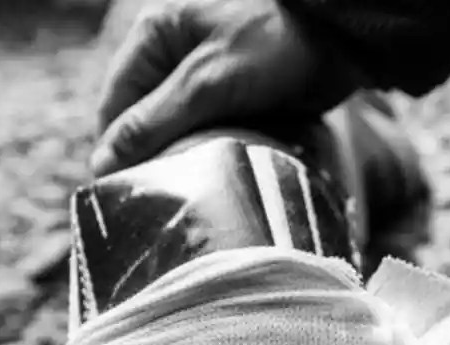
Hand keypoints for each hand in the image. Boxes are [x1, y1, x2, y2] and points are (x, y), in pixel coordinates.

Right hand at [92, 0, 363, 176]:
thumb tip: (102, 163)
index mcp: (156, 34)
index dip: (114, 150)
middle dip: (151, 157)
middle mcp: (175, 51)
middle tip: (156, 204)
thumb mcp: (207, 82)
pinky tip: (215, 178)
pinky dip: (211, 152)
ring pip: (179, 128)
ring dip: (183, 158)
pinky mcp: (238, 93)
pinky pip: (210, 130)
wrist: (346, 35)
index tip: (120, 196)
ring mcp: (207, 72)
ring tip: (185, 197)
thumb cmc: (274, 43)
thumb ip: (154, 121)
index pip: (115, 103)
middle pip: (145, 118)